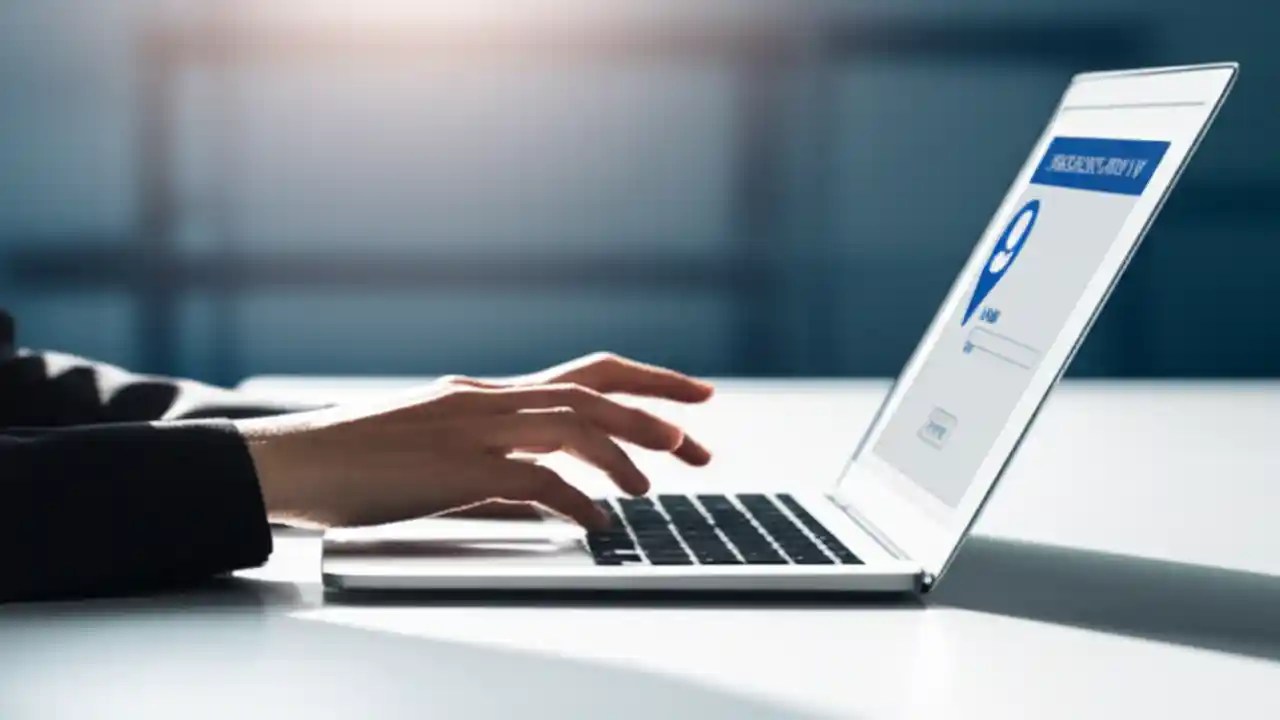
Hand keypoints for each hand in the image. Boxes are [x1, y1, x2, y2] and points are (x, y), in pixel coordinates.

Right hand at [236, 353, 712, 529]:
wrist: (293, 461)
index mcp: (491, 395)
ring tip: (656, 485)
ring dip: (624, 454)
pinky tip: (598, 523)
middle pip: (594, 390)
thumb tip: (550, 494)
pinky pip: (536, 480)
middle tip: (701, 440)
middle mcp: (491, 401)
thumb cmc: (362, 462)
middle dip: (656, 410)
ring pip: (574, 425)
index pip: (586, 374)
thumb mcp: (441, 453)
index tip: (692, 398)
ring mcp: (475, 430)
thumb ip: (499, 466)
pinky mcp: (456, 468)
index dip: (646, 382)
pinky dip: (576, 500)